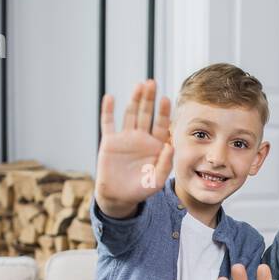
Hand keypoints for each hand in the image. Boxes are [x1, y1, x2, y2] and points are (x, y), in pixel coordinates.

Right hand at [94, 79, 174, 217]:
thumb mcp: (156, 180)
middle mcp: (141, 138)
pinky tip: (110, 97)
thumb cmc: (140, 189)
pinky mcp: (110, 142)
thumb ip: (165, 163)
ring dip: (134, 100)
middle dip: (149, 98)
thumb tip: (170, 145)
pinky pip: (108, 123)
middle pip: (146, 114)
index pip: (161, 124)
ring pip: (130, 114)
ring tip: (138, 85)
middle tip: (152, 82)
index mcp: (155, 145)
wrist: (118, 197)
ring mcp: (125, 138)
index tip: (166, 99)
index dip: (163, 112)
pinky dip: (108, 110)